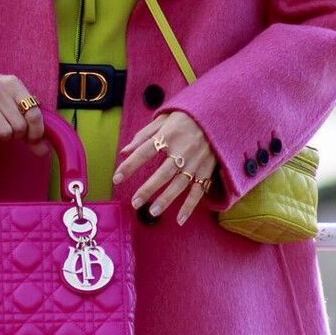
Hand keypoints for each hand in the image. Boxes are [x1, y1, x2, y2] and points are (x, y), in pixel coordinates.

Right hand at [0, 75, 45, 149]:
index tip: (32, 137)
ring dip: (3, 138)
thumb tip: (44, 150)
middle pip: (20, 127)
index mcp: (12, 83)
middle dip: (17, 134)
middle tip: (10, 130)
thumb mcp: (11, 97)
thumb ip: (29, 119)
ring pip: (5, 133)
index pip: (34, 113)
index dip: (37, 131)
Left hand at [112, 111, 216, 225]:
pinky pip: (199, 190)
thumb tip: (124, 151)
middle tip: (135, 202)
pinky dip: (190, 206)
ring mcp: (196, 161)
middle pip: (163, 172)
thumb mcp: (164, 119)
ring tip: (152, 212)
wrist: (219, 115)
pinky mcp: (207, 169)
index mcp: (169, 135)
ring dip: (166, 199)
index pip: (145, 152)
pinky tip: (180, 219)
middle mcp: (183, 149)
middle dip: (148, 188)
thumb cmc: (187, 117)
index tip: (116, 178)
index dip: (130, 165)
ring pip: (180, 184)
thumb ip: (144, 135)